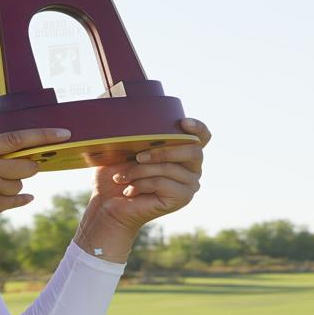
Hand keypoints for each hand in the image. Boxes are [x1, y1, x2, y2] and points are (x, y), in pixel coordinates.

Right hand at [0, 128, 65, 242]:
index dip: (44, 135)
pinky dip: (21, 198)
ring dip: (14, 184)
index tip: (64, 134)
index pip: (17, 139)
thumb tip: (18, 155)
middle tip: (26, 166)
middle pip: (26, 165)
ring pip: (19, 184)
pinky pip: (16, 201)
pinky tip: (26, 196)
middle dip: (30, 165)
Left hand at [83, 117, 210, 235]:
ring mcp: (190, 184)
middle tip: (137, 156)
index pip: (203, 136)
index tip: (182, 123)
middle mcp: (192, 167)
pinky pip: (164, 182)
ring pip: (171, 167)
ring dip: (141, 170)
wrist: (110, 207)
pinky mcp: (182, 198)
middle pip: (193, 150)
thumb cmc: (117, 175)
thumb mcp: (124, 149)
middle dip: (163, 151)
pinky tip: (130, 190)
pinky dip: (142, 183)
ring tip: (121, 176)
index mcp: (182, 152)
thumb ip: (135, 133)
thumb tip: (123, 107)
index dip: (198, 128)